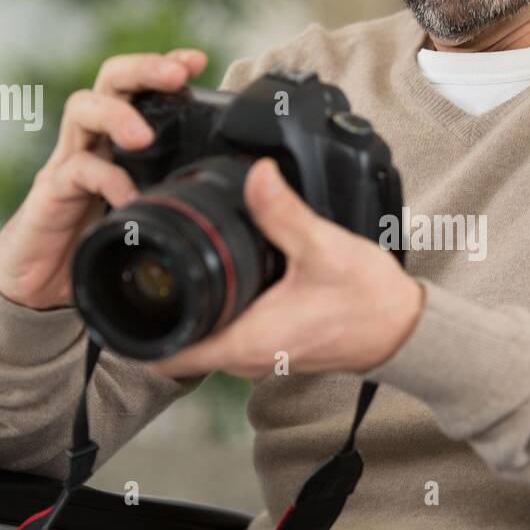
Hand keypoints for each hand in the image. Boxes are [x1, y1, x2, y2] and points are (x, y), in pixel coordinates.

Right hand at [0, 48, 208, 308]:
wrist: (45, 284)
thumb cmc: (103, 241)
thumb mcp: (152, 212)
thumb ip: (180, 194)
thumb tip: (242, 193)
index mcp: (121, 140)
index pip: (141, 87)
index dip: (165, 67)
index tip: (197, 61)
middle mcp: (94, 140)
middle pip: (111, 81)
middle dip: (144, 69)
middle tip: (176, 76)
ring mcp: (70, 162)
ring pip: (84, 109)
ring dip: (117, 114)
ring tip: (143, 136)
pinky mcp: (52, 192)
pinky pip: (77, 171)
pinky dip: (106, 178)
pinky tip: (129, 196)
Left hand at [147, 156, 425, 379]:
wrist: (405, 330)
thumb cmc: (369, 300)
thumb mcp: (323, 248)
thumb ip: (283, 212)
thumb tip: (255, 173)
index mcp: (247, 340)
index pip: (168, 352)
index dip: (136, 327)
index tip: (123, 291)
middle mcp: (248, 356)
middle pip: (180, 339)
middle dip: (159, 306)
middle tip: (146, 261)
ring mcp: (261, 354)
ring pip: (206, 335)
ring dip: (190, 307)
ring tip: (180, 263)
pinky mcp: (274, 345)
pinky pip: (231, 331)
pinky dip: (218, 308)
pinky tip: (226, 275)